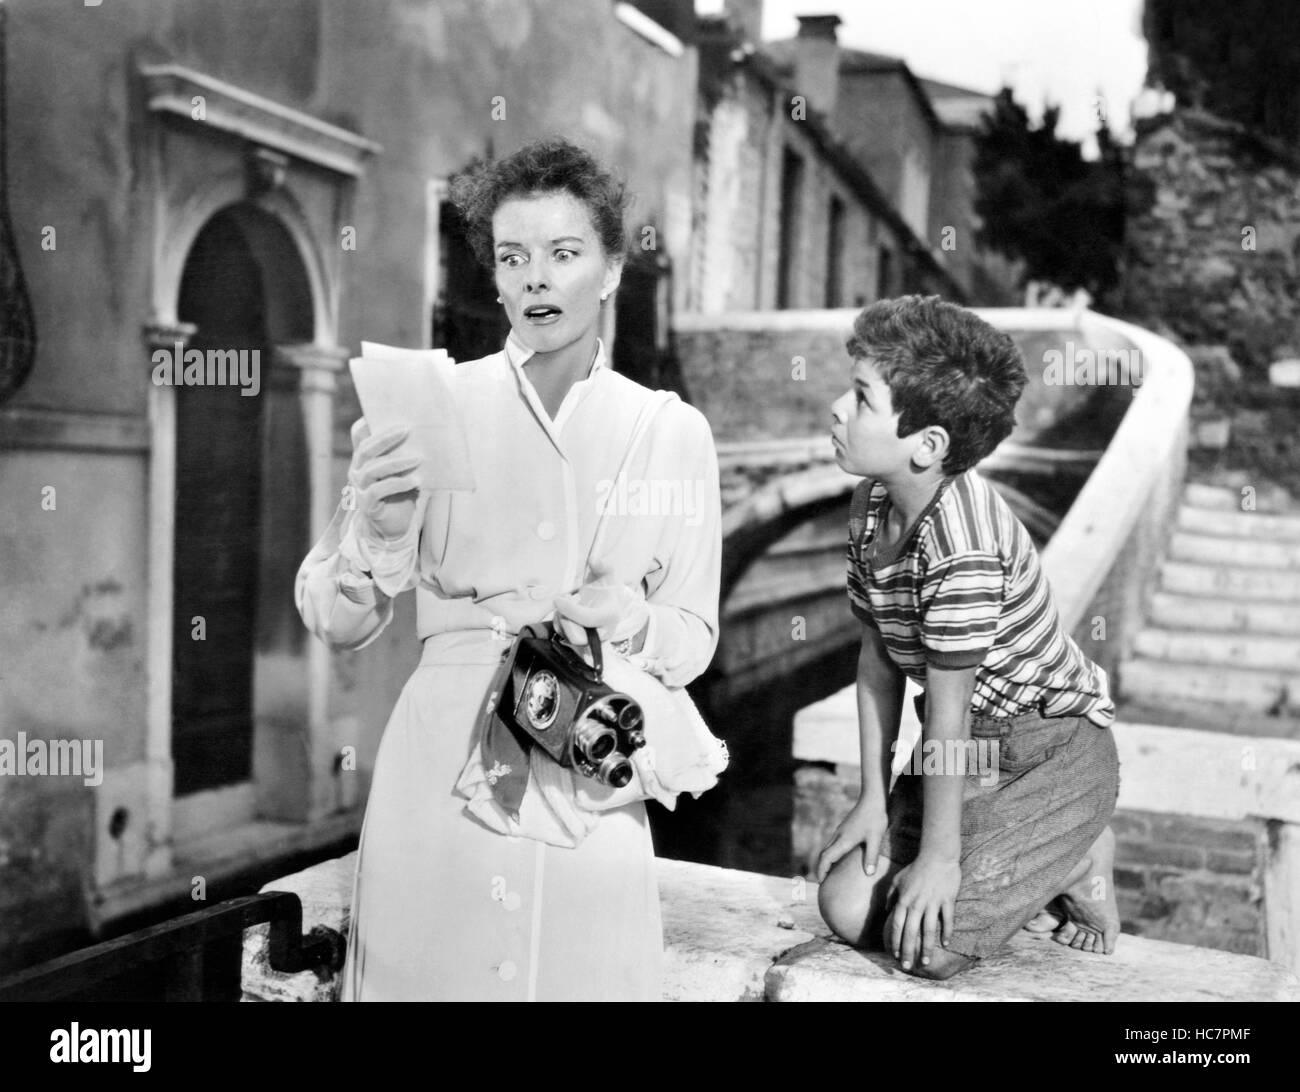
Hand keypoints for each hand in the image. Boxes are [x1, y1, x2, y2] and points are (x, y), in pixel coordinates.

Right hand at [346, 418, 423, 541]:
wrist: (397, 523)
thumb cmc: (402, 491)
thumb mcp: (403, 468)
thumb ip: (405, 452)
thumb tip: (425, 431)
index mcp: (363, 458)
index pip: (359, 436)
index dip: (366, 423)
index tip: (382, 412)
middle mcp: (357, 470)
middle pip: (366, 449)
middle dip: (387, 438)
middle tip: (407, 430)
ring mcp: (359, 487)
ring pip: (373, 469)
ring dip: (397, 462)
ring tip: (418, 459)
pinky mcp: (367, 504)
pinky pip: (380, 490)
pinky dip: (398, 483)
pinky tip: (416, 481)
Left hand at [553, 562, 647, 647]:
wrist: (604, 601)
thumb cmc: (605, 587)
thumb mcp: (606, 573)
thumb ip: (603, 565)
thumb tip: (594, 560)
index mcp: (610, 615)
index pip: (588, 619)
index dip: (571, 610)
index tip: (557, 598)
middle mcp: (602, 631)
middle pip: (578, 638)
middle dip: (566, 620)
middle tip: (563, 602)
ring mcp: (591, 639)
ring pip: (568, 636)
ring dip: (561, 619)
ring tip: (567, 603)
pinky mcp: (580, 640)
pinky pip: (563, 635)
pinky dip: (559, 622)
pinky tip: (564, 610)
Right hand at [815, 795, 887, 881]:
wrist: (872, 799)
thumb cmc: (875, 818)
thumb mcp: (876, 839)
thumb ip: (871, 857)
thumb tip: (868, 874)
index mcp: (844, 840)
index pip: (826, 858)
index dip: (822, 870)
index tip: (821, 882)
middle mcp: (838, 836)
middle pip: (824, 854)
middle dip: (821, 868)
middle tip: (823, 881)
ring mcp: (840, 831)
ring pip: (828, 848)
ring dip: (826, 861)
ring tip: (831, 873)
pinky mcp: (844, 828)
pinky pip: (833, 844)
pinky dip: (832, 854)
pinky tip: (840, 858)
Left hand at [885, 855, 960, 970]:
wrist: (937, 855)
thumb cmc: (916, 867)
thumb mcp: (898, 879)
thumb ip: (890, 895)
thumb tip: (886, 909)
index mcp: (904, 900)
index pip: (898, 925)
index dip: (896, 941)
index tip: (896, 955)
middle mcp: (917, 903)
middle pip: (911, 932)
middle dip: (909, 951)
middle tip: (908, 967)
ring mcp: (932, 902)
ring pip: (929, 930)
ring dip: (927, 947)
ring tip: (926, 962)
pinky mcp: (947, 900)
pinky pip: (947, 919)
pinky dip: (947, 932)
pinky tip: (946, 944)